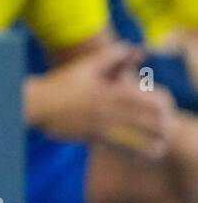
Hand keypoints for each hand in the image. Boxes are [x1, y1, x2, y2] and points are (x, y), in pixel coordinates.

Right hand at [26, 44, 176, 156]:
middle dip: (161, 124)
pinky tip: (140, 155)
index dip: (162, 103)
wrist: (38, 103)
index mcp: (111, 91)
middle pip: (148, 120)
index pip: (149, 99)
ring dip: (151, 141)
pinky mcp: (94, 137)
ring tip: (158, 143)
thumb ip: (112, 56)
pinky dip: (133, 152)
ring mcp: (103, 125)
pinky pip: (120, 148)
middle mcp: (110, 109)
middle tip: (165, 126)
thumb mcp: (86, 66)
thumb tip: (134, 47)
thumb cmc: (61, 82)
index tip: (164, 105)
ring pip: (137, 137)